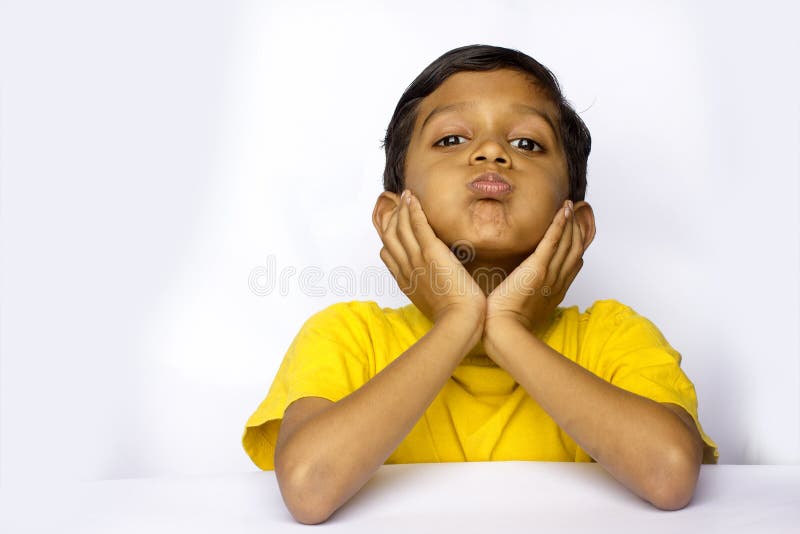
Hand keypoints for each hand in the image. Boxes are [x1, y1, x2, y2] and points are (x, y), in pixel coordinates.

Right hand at [376, 189, 485, 324]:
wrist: (458, 321)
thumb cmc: (453, 318)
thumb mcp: (433, 305)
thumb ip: (430, 292)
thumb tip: (435, 288)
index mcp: (406, 282)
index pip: (388, 255)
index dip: (387, 240)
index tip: (391, 228)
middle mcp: (406, 268)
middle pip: (389, 238)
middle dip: (390, 219)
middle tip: (395, 204)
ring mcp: (417, 259)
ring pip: (401, 228)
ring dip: (402, 209)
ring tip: (405, 196)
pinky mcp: (431, 251)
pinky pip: (418, 225)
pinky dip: (413, 209)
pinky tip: (412, 198)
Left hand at [485, 199, 584, 333]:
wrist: (503, 329)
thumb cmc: (506, 322)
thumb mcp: (524, 308)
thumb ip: (527, 295)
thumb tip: (521, 287)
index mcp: (555, 290)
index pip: (573, 263)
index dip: (579, 246)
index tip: (581, 232)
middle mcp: (557, 280)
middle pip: (575, 250)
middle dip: (580, 229)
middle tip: (583, 211)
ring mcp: (549, 273)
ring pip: (567, 243)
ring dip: (572, 222)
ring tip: (574, 204)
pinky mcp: (537, 267)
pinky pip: (552, 241)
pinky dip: (560, 224)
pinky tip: (564, 210)